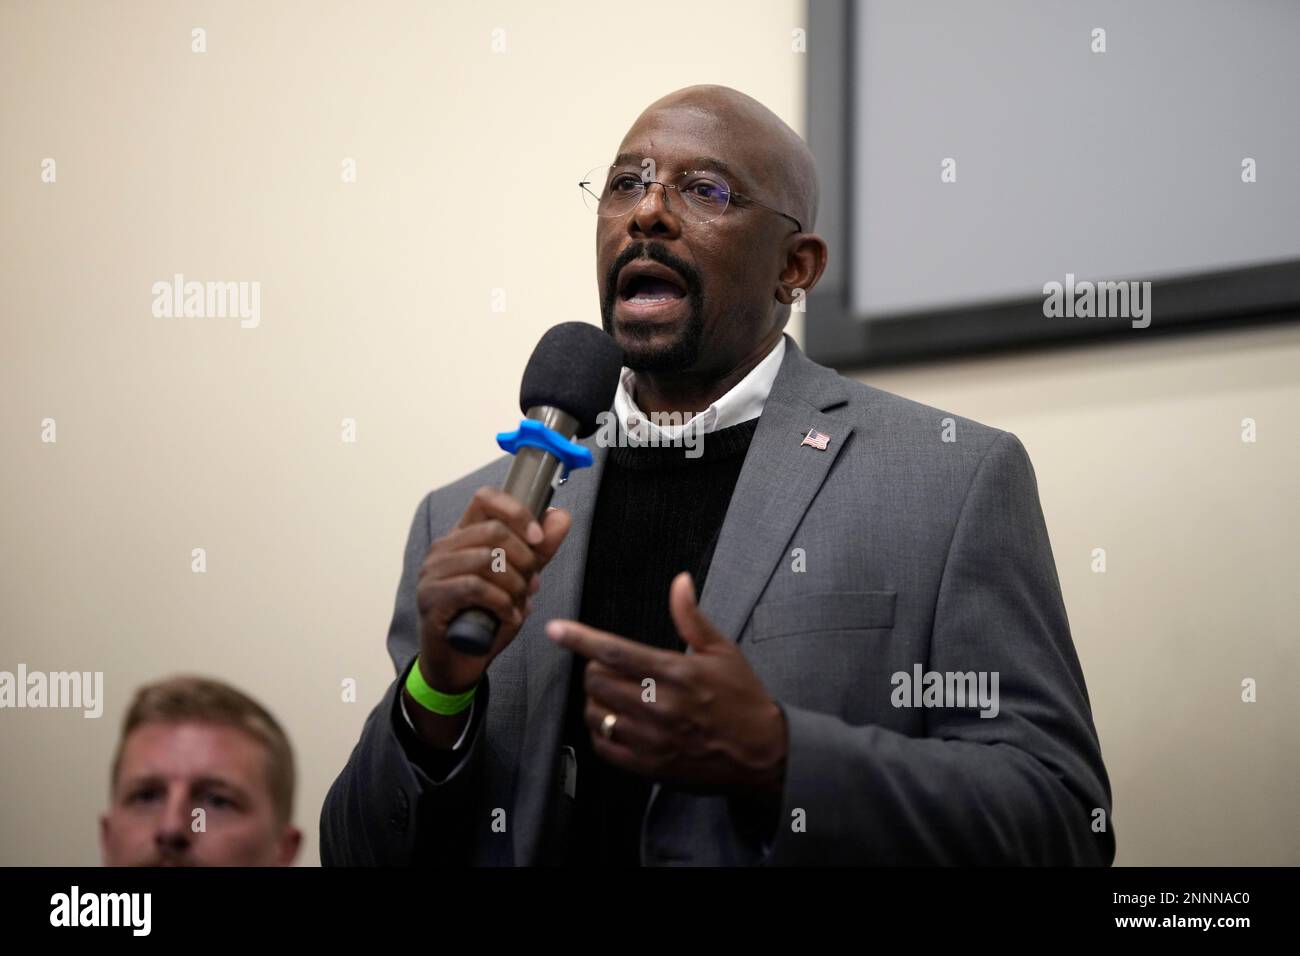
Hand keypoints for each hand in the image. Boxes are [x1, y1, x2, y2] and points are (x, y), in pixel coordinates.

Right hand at [416, 486, 570, 694]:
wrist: (460, 662)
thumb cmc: (487, 619)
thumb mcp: (520, 581)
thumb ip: (539, 551)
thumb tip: (560, 516)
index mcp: (463, 536)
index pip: (486, 498)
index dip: (517, 512)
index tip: (538, 538)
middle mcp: (444, 548)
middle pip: (493, 530)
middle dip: (524, 558)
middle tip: (531, 583)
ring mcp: (433, 571)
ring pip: (486, 559)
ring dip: (515, 584)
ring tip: (521, 603)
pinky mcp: (431, 597)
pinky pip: (475, 587)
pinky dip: (502, 603)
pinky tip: (511, 616)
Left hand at [546, 572, 787, 797]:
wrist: (763, 754)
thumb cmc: (743, 698)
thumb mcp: (722, 651)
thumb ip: (691, 617)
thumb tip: (680, 582)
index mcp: (676, 673)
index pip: (614, 651)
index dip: (579, 638)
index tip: (555, 629)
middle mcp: (660, 707)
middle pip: (597, 681)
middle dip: (594, 668)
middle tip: (609, 667)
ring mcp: (652, 740)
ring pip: (596, 713)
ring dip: (596, 699)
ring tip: (614, 693)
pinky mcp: (649, 766)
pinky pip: (604, 746)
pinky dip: (602, 730)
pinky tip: (616, 721)